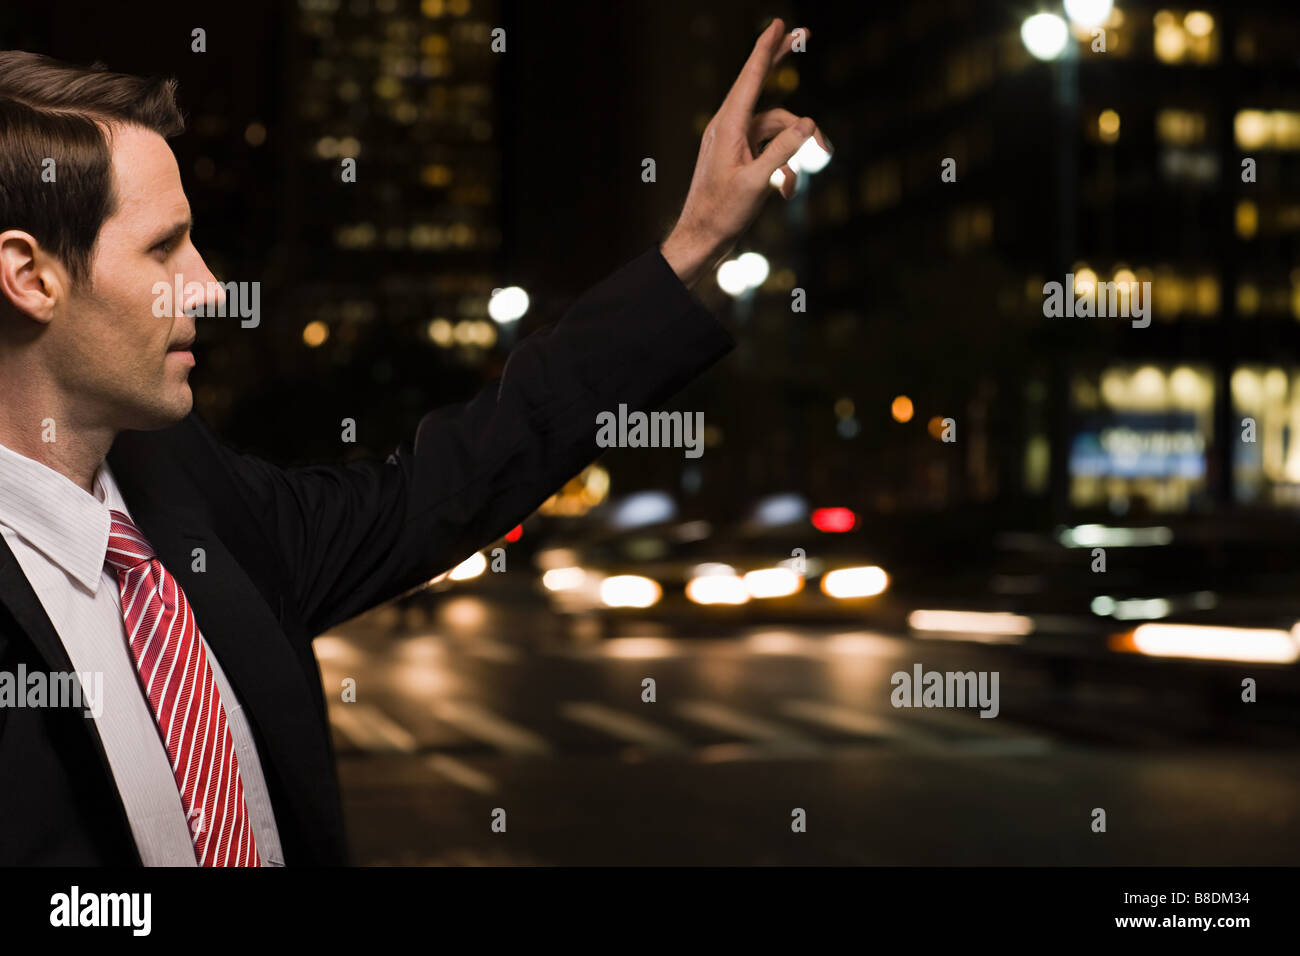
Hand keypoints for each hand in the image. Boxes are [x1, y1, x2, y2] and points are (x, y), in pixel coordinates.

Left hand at [661, 18, 830, 288]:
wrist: (701, 240)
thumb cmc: (723, 213)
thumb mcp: (757, 182)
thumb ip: (783, 150)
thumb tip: (808, 123)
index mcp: (728, 126)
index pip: (751, 78)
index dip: (767, 48)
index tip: (779, 23)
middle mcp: (729, 128)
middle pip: (763, 90)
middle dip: (783, 66)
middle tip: (803, 34)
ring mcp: (734, 143)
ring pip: (775, 129)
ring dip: (794, 151)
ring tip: (803, 176)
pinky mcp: (739, 159)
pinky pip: (768, 151)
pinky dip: (782, 168)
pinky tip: (784, 193)